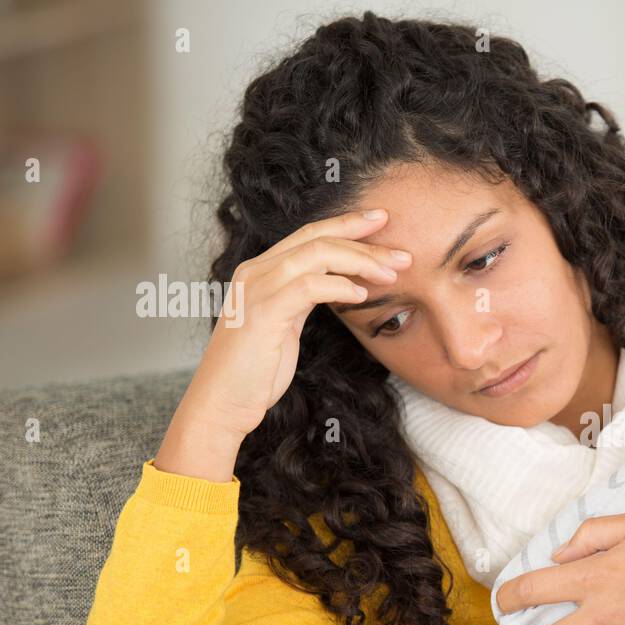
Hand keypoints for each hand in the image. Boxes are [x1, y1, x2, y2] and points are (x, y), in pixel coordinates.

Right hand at [188, 207, 412, 438]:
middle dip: (363, 238)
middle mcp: (256, 272)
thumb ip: (302, 299)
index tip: (382, 221)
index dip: (347, 224)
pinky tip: (361, 294)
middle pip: (316, 237)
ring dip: (360, 261)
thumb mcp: (284, 324)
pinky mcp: (263, 313)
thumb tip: (336, 285)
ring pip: (316, 255)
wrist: (222, 403)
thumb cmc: (256, 370)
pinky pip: (308, 286)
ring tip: (391, 274)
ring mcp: (257, 290)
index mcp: (260, 271)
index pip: (309, 234)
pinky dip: (338, 286)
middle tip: (402, 252)